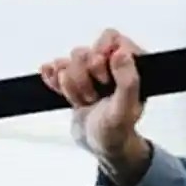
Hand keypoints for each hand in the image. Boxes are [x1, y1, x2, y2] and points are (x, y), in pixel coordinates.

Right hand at [39, 29, 146, 162]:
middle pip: (84, 51)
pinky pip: (55, 69)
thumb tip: (122, 53)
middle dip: (85, 79)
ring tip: (86, 101)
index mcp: (131, 65)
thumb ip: (128, 81)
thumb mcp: (125, 109)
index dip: (102, 55)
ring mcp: (91, 72)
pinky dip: (54, 80)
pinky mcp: (73, 80)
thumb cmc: (117, 131)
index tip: (104, 78)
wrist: (100, 146)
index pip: (111, 38)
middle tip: (96, 97)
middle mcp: (111, 64)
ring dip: (73, 85)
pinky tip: (59, 90)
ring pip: (69, 61)